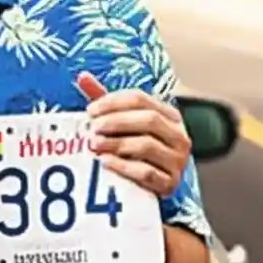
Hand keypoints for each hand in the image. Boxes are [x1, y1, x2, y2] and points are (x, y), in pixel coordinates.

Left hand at [77, 72, 189, 197]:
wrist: (155, 185)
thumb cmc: (137, 148)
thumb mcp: (126, 123)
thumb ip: (107, 101)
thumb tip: (83, 77)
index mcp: (170, 115)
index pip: (141, 99)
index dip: (113, 102)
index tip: (90, 110)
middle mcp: (179, 136)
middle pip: (149, 120)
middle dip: (117, 122)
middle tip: (93, 128)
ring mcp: (177, 161)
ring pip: (147, 146)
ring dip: (117, 143)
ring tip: (94, 145)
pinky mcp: (170, 183)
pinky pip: (146, 173)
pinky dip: (123, 166)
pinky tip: (105, 162)